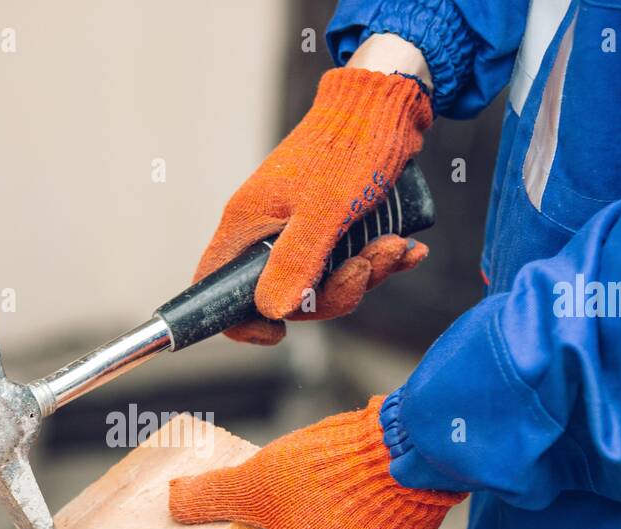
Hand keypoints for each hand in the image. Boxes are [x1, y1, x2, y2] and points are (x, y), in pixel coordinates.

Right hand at [195, 64, 432, 344]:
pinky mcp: (330, 226)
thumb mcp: (325, 209)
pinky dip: (378, 260)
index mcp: (249, 224)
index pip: (214, 285)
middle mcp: (267, 230)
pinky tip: (407, 248)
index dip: (236, 320)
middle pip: (283, 295)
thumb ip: (296, 261)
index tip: (278, 333)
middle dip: (334, 293)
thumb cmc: (352, 144)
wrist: (388, 103)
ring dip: (366, 273)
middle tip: (367, 266)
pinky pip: (347, 262)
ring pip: (323, 282)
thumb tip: (272, 311)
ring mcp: (298, 229)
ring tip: (398, 247)